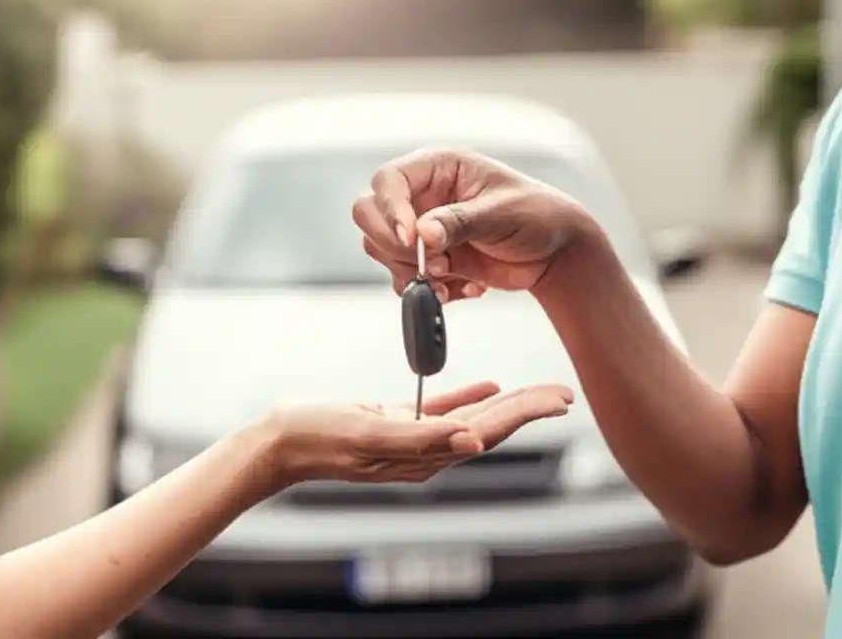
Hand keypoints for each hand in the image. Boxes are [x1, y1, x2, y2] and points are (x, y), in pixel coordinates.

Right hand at [262, 381, 571, 488]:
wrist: (276, 444)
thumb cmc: (317, 437)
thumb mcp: (369, 433)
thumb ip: (421, 436)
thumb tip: (474, 438)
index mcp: (425, 456)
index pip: (490, 430)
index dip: (528, 413)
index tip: (560, 399)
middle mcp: (426, 452)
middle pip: (491, 425)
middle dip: (530, 409)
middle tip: (565, 391)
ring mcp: (412, 439)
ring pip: (474, 417)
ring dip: (508, 404)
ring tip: (541, 392)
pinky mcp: (395, 424)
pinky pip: (442, 410)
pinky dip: (468, 397)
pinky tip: (489, 385)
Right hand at [352, 149, 598, 301]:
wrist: (555, 253)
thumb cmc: (537, 215)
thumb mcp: (502, 213)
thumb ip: (460, 222)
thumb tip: (423, 233)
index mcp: (437, 168)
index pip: (388, 181)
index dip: (390, 210)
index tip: (412, 240)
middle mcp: (422, 196)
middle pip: (369, 214)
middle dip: (393, 244)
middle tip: (433, 263)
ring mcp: (421, 230)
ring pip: (381, 250)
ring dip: (411, 271)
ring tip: (453, 275)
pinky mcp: (429, 261)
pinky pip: (405, 279)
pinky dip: (428, 291)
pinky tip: (466, 288)